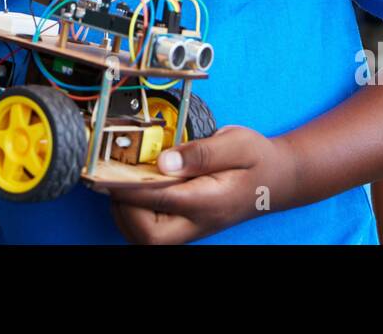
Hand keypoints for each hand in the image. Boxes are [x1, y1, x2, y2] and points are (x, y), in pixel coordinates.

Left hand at [106, 126, 295, 243]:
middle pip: (148, 236)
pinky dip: (135, 215)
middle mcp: (198, 222)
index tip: (105, 173)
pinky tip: (136, 190)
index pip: (159, 200)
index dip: (128, 188)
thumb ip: (200, 152)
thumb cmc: (257, 159)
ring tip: (123, 183)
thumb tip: (163, 161)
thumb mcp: (236, 143)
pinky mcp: (186, 226)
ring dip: (126, 214)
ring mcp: (191, 228)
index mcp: (209, 201)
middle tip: (115, 179)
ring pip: (146, 239)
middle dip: (124, 210)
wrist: (277, 179)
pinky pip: (151, 232)